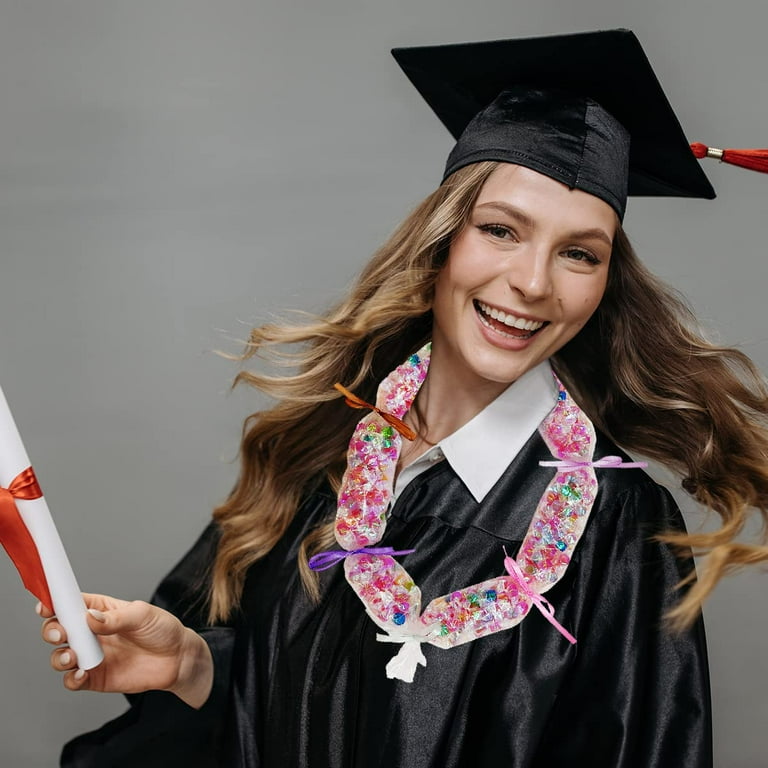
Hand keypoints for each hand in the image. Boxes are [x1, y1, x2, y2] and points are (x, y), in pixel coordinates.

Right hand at [40, 593, 212, 707]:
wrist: (178, 659)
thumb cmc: (162, 630)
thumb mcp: (143, 615)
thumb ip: (116, 618)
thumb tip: (90, 618)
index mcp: (100, 610)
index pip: (71, 604)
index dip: (55, 603)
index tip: (46, 605)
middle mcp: (91, 632)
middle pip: (59, 629)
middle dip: (52, 630)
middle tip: (62, 633)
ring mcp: (92, 655)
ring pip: (61, 656)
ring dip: (59, 656)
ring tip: (73, 656)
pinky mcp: (95, 677)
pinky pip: (73, 681)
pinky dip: (71, 679)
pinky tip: (81, 674)